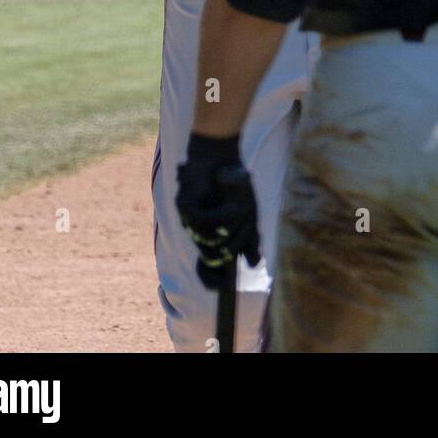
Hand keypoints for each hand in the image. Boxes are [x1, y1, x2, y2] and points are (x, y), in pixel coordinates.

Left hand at [176, 133, 260, 289]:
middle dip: (234, 241)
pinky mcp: (184, 204)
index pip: (205, 268)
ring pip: (209, 239)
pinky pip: (203, 221)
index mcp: (210, 236)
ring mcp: (188, 219)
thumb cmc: (234, 183)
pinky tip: (234, 206)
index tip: (224, 284)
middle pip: (213, 255)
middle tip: (246, 219)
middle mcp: (197, 232)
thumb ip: (250, 238)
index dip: (212, 279)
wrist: (222, 152)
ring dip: (231, 227)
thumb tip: (253, 264)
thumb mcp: (248, 213)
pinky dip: (222, 216)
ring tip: (242, 208)